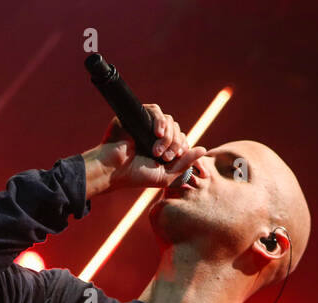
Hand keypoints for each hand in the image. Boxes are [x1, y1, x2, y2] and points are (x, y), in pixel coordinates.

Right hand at [84, 103, 205, 196]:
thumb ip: (185, 164)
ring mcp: (147, 125)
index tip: (180, 158)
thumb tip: (203, 149)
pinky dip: (160, 122)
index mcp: (163, 149)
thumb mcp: (166, 175)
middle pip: (178, 131)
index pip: (182, 141)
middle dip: (176, 144)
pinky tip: (157, 133)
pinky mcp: (137, 115)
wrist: (113, 169)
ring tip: (157, 151)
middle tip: (165, 157)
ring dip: (168, 137)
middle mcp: (156, 135)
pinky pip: (156, 111)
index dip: (185, 148)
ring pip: (169, 121)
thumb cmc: (135, 175)